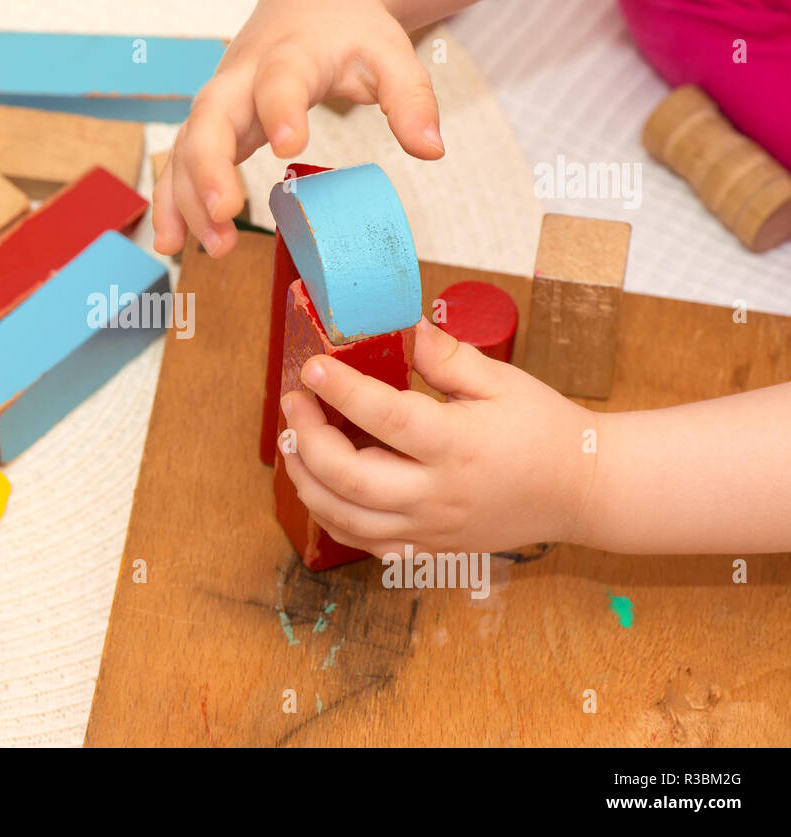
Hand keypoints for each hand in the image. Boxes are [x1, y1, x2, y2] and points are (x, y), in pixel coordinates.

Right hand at [151, 0, 443, 257]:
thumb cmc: (350, 29)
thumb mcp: (390, 52)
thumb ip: (410, 97)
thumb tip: (431, 150)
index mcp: (291, 53)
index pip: (280, 78)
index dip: (280, 108)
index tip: (289, 145)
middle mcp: (241, 76)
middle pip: (211, 116)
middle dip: (210, 166)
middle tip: (225, 211)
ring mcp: (219, 100)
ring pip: (187, 146)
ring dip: (187, 197)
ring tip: (212, 247)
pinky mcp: (209, 123)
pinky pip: (180, 161)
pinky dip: (170, 200)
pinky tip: (172, 243)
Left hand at [278, 318, 599, 555]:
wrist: (581, 491)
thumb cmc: (544, 429)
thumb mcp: (502, 381)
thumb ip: (447, 357)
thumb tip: (401, 327)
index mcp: (458, 445)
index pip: (386, 418)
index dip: (342, 391)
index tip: (312, 367)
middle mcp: (438, 494)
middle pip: (350, 478)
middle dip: (307, 438)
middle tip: (294, 402)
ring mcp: (430, 528)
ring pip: (346, 518)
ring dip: (306, 480)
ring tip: (293, 441)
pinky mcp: (429, 548)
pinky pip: (365, 543)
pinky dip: (332, 516)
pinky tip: (320, 485)